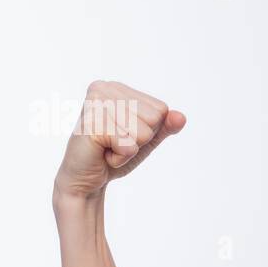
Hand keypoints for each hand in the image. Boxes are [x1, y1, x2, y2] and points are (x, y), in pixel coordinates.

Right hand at [53, 80, 186, 198]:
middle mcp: (104, 88)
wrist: (86, 179)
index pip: (161, 109)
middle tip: (114, 143)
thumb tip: (181, 117)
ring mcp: (96, 104)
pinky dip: (119, 158)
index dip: (149, 130)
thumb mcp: (145, 139)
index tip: (124, 134)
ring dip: (128, 150)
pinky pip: (129, 147)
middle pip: (154, 119)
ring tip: (107, 147)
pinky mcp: (93, 124)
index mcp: (117, 87)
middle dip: (139, 140)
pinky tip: (102, 153)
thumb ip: (164, 126)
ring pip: (143, 133)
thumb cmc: (113, 154)